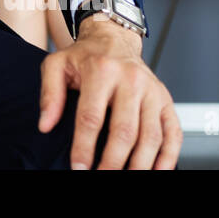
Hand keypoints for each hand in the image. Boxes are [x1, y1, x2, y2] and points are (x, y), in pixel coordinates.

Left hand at [39, 15, 180, 168]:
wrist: (113, 38)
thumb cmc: (85, 57)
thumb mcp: (57, 66)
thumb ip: (49, 94)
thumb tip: (45, 125)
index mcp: (101, 71)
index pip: (91, 117)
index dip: (84, 147)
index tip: (78, 167)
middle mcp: (131, 80)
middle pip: (124, 131)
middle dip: (113, 162)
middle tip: (102, 177)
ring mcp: (152, 91)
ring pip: (151, 136)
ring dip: (140, 165)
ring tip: (127, 179)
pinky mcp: (166, 100)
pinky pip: (173, 133)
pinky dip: (168, 157)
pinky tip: (157, 172)